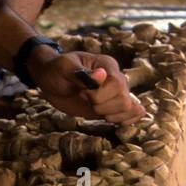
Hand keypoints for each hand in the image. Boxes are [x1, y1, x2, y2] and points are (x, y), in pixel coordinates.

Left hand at [29, 48, 144, 124]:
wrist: (51, 80)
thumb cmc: (56, 69)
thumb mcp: (63, 68)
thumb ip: (80, 73)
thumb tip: (100, 75)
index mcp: (107, 65)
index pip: (117, 83)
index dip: (101, 93)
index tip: (84, 92)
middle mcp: (116, 78)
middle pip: (124, 99)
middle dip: (103, 106)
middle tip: (87, 100)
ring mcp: (116, 93)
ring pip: (129, 109)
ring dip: (110, 115)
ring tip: (95, 109)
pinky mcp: (112, 107)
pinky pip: (134, 113)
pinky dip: (126, 120)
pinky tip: (110, 118)